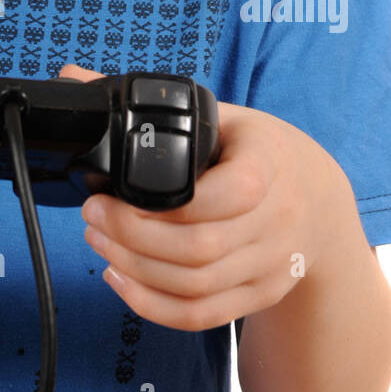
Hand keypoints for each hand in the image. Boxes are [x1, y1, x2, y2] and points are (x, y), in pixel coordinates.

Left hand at [59, 62, 347, 330]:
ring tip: (99, 241)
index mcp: (269, 164)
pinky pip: (203, 315)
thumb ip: (150, 103)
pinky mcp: (260, 295)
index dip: (163, 204)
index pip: (228, 193)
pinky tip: (120, 279)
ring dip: (135, 269)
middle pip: (200, 248)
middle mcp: (278, 219)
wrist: (319, 198)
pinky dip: (154, 305)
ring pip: (197, 285)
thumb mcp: (221, 115)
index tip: (109, 192)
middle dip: (132, 237)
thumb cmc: (258, 150)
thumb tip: (72, 76)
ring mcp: (271, 264)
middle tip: (92, 215)